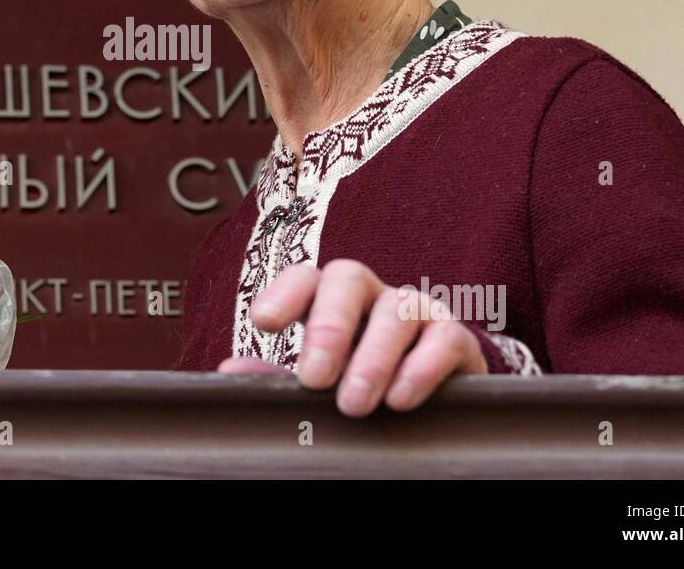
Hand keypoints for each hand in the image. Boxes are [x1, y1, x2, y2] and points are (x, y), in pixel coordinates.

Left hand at [218, 260, 486, 416]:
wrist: (433, 402)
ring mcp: (414, 310)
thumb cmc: (360, 385)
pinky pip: (443, 337)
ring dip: (374, 358)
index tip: (263, 324)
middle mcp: (371, 295)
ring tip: (354, 404)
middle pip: (348, 279)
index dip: (283, 294)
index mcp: (328, 300)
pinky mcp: (454, 337)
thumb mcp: (319, 384)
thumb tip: (229, 372)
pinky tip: (401, 399)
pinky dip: (422, 367)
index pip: (304, 279)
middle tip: (314, 378)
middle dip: (329, 326)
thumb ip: (277, 379)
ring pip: (396, 310)